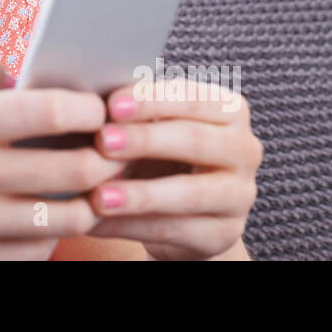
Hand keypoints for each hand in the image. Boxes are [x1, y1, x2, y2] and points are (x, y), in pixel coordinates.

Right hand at [0, 41, 123, 259]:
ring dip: (90, 199)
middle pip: (74, 170)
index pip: (49, 113)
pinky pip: (35, 252)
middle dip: (107, 156)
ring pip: (65, 218)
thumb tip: (18, 75)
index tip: (96, 107)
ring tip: (89, 182)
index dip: (89, 109)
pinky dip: (55, 232)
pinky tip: (50, 211)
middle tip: (114, 145)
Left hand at [84, 80, 262, 259]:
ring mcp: (239, 194)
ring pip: (190, 194)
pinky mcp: (225, 234)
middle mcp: (244, 149)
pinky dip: (132, 227)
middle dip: (145, 141)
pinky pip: (176, 231)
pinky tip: (97, 223)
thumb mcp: (152, 126)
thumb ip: (133, 111)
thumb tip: (88, 102)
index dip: (151, 100)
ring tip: (98, 197)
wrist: (180, 208)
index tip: (111, 105)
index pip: (192, 98)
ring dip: (140, 195)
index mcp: (228, 110)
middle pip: (195, 141)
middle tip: (103, 141)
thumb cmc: (158, 152)